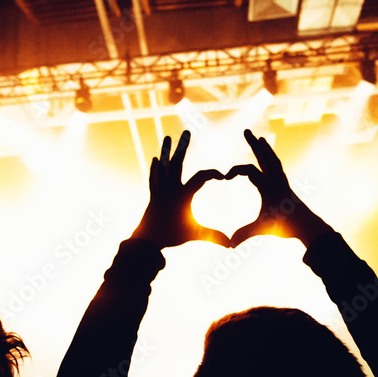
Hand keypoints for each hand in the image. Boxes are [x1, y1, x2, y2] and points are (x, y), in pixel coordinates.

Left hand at [131, 131, 230, 248]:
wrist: (146, 241)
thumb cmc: (171, 236)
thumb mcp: (195, 234)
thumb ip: (213, 237)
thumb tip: (231, 245)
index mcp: (182, 195)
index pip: (201, 177)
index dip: (213, 174)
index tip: (223, 176)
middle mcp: (170, 189)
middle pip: (177, 162)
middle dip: (183, 146)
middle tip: (186, 131)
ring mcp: (160, 190)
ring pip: (163, 166)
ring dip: (166, 150)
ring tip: (167, 137)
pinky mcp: (154, 194)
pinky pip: (154, 177)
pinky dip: (156, 168)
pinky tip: (155, 159)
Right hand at [225, 129, 332, 246]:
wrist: (307, 225)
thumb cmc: (284, 226)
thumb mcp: (262, 229)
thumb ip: (244, 234)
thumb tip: (229, 245)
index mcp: (268, 186)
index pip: (249, 170)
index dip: (235, 170)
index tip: (224, 178)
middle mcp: (276, 180)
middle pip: (263, 156)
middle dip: (253, 144)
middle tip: (246, 131)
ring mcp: (282, 181)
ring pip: (272, 159)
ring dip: (265, 149)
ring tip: (260, 139)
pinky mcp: (286, 185)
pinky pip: (278, 167)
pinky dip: (272, 160)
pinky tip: (270, 160)